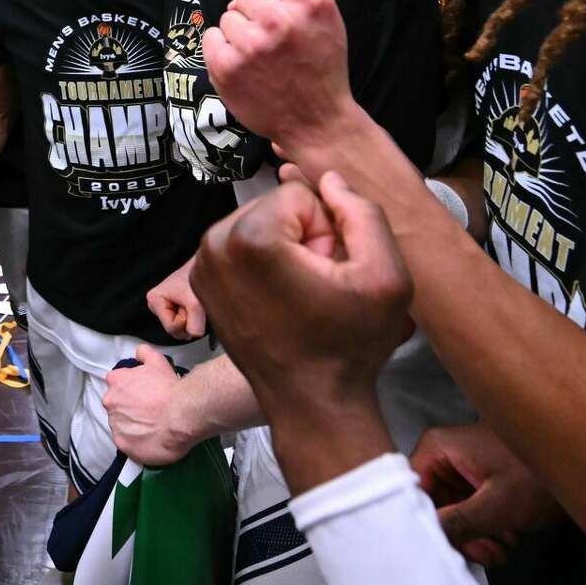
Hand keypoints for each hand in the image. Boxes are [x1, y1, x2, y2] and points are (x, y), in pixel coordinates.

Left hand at [105, 345, 194, 465]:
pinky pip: (126, 443)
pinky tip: (150, 440)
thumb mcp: (157, 360)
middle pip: (116, 405)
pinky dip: (136, 442)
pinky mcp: (122, 444)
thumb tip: (138, 353)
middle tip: (149, 411)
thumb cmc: (168, 386)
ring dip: (132, 426)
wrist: (180, 414)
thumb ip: (144, 354)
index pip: (116, 385)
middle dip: (129, 408)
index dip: (130, 391)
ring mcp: (115, 424)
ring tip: (152, 427)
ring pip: (121, 425)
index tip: (144, 395)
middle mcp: (109, 401)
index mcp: (115, 381)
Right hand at [146, 258, 205, 339]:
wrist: (205, 267)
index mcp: (154, 300)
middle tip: (192, 305)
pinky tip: (193, 306)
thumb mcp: (196, 304)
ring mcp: (164, 306)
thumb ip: (195, 325)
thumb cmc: (196, 278)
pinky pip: (183, 323)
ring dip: (191, 320)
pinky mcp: (174, 307)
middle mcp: (156, 303)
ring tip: (193, 304)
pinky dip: (192, 317)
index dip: (184, 321)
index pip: (171, 327)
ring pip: (179, 328)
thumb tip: (193, 335)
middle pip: (174, 330)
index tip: (189, 306)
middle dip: (187, 321)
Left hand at [191, 173, 411, 491]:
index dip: (328, 229)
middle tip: (319, 285)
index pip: (302, 193)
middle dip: (304, 237)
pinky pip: (242, 247)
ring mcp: (201, 265)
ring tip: (302, 295)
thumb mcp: (385, 275)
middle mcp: (214, 243)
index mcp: (251, 237)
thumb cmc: (351, 346)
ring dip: (286, 251)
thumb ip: (363, 212)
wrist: (314, 405)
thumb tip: (330, 179)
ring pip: (260, 224)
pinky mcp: (200, 282)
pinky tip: (283, 301)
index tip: (331, 270)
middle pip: (276, 206)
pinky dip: (264, 266)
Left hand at [202, 0, 358, 155]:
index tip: (280, 19)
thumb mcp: (328, 21)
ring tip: (259, 58)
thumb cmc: (320, 70)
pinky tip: (242, 66)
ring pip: (227, 18)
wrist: (316, 121)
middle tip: (270, 43)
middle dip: (253, 16)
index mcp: (310, 2)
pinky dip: (220, 50)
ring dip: (238, 35)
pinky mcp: (227, 65)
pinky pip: (210, 37)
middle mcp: (280, 19)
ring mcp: (251, 43)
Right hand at [410, 424, 564, 567]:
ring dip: (474, 538)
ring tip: (499, 549)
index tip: (443, 542)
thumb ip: (457, 522)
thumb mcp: (497, 504)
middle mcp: (444, 455)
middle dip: (458, 535)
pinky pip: (467, 511)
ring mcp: (461, 469)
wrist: (580, 465)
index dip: (424, 519)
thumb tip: (427, 536)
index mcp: (438, 447)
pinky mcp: (477, 481)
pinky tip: (504, 539)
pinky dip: (484, 530)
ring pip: (450, 513)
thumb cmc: (542, 474)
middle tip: (482, 553)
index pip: (409, 489)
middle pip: (431, 505)